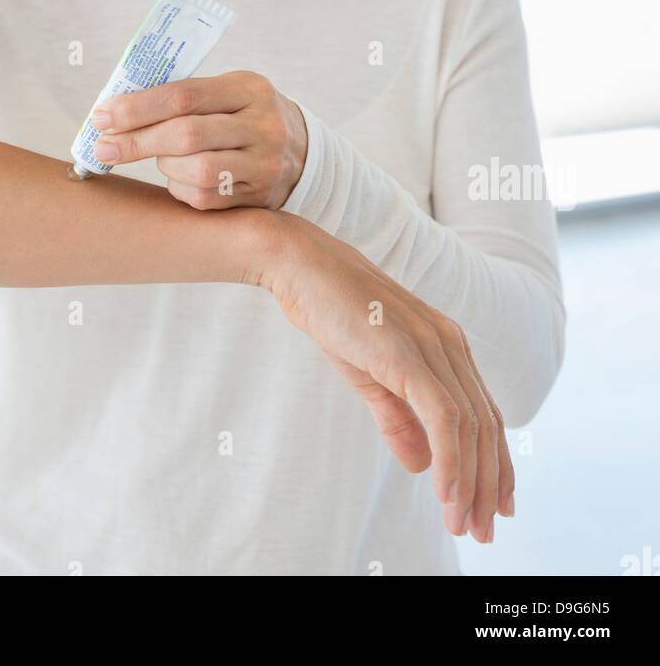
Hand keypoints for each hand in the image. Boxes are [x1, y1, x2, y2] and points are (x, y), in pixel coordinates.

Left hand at [91, 70, 308, 209]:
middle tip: (104, 147)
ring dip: (164, 166)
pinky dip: (180, 187)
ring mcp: (265, 164)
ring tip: (159, 158)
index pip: (183, 95)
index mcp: (249, 88)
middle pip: (186, 135)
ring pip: (196, 170)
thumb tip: (116, 110)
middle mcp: (263, 125)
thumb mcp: (227, 91)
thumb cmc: (245, 115)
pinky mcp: (260, 197)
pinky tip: (179, 177)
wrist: (302, 151)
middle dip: (137, 141)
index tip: (103, 116)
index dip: (137, 107)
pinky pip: (205, 198)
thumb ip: (182, 96)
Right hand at [256, 210, 514, 544]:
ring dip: (470, 482)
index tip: (495, 508)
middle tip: (483, 531)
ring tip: (462, 523)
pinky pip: (443, 418)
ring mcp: (433, 345)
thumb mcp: (369, 374)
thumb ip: (398, 417)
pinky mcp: (409, 353)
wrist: (300, 265)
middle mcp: (451, 343)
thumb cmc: (332, 312)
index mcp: (447, 345)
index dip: (495, 464)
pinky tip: (443, 492)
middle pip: (487, 426)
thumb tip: (421, 465)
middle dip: (489, 485)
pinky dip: (450, 459)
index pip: (485, 415)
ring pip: (470, 427)